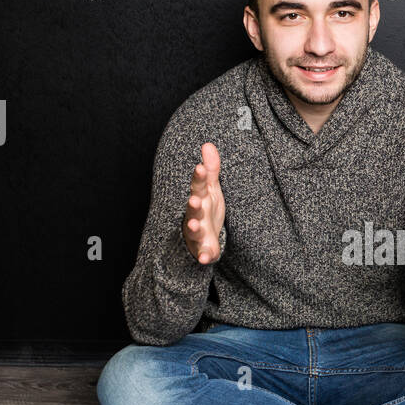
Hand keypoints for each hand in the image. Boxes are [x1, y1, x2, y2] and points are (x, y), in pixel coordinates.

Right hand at [183, 142, 224, 263]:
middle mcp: (195, 214)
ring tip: (195, 226)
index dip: (199, 177)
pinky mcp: (203, 248)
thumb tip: (208, 144)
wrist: (205, 237)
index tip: (200, 167)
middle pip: (192, 209)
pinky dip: (204, 256)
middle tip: (194, 199)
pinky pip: (203, 253)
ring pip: (194, 230)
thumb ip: (211, 169)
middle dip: (192, 204)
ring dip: (194, 228)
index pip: (198, 186)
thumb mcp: (211, 188)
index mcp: (199, 198)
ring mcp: (197, 232)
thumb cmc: (207, 209)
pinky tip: (206, 259)